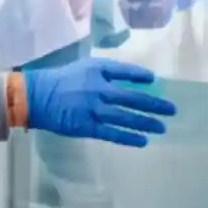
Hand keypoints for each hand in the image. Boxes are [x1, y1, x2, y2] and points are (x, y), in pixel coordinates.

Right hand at [21, 58, 174, 146]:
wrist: (36, 97)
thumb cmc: (61, 80)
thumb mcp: (84, 67)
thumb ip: (107, 71)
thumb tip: (132, 78)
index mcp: (97, 70)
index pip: (125, 72)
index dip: (141, 77)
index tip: (154, 81)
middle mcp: (98, 89)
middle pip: (132, 97)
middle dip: (154, 104)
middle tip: (171, 110)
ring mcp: (93, 109)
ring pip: (125, 117)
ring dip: (146, 122)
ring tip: (162, 127)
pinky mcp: (87, 126)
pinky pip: (112, 133)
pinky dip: (128, 137)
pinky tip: (142, 141)